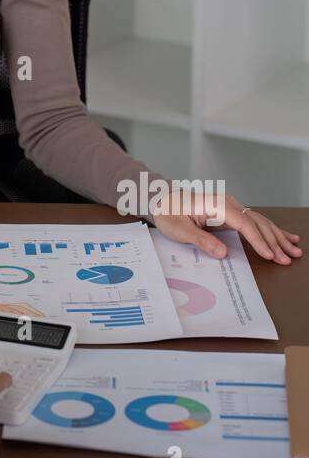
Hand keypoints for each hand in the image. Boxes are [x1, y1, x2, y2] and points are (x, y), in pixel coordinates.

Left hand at [150, 189, 301, 263]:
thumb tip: (222, 253)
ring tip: (294, 249)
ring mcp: (231, 207)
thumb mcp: (179, 229)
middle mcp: (228, 203)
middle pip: (257, 222)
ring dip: (278, 236)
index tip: (270, 255)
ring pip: (260, 221)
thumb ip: (201, 240)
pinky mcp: (231, 213)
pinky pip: (255, 221)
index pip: (244, 224)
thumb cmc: (169, 213)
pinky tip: (284, 236)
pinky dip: (271, 230)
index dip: (259, 240)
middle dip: (275, 241)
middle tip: (288, 258)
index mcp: (217, 205)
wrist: (162, 200)